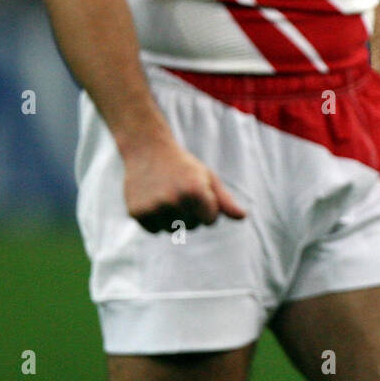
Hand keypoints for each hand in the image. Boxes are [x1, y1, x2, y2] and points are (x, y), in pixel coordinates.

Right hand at [123, 139, 246, 233]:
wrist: (147, 150)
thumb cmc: (183, 166)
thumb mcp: (207, 177)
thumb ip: (225, 200)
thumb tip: (243, 217)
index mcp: (195, 190)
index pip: (210, 220)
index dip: (206, 207)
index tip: (197, 190)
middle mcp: (174, 200)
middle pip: (192, 226)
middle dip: (189, 212)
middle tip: (178, 190)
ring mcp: (153, 207)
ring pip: (172, 230)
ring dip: (172, 218)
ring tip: (166, 195)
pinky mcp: (136, 212)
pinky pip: (154, 230)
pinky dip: (155, 220)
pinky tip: (153, 200)